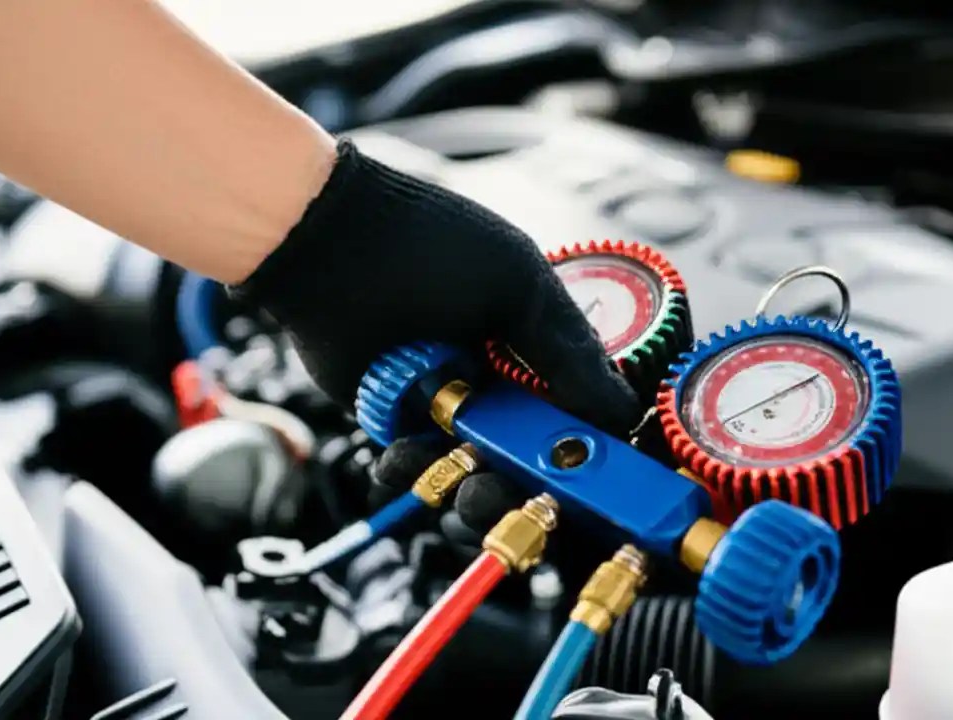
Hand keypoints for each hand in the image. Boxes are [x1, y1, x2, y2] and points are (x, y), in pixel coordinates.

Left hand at [232, 139, 641, 529]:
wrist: (329, 242)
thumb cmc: (427, 244)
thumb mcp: (518, 284)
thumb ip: (569, 352)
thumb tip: (623, 411)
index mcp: (539, 344)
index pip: (584, 410)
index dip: (597, 452)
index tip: (606, 483)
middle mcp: (500, 380)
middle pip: (535, 458)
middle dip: (538, 485)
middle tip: (533, 495)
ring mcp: (449, 405)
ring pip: (479, 472)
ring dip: (480, 492)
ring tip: (470, 487)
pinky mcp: (396, 422)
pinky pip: (416, 468)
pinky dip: (412, 474)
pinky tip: (403, 461)